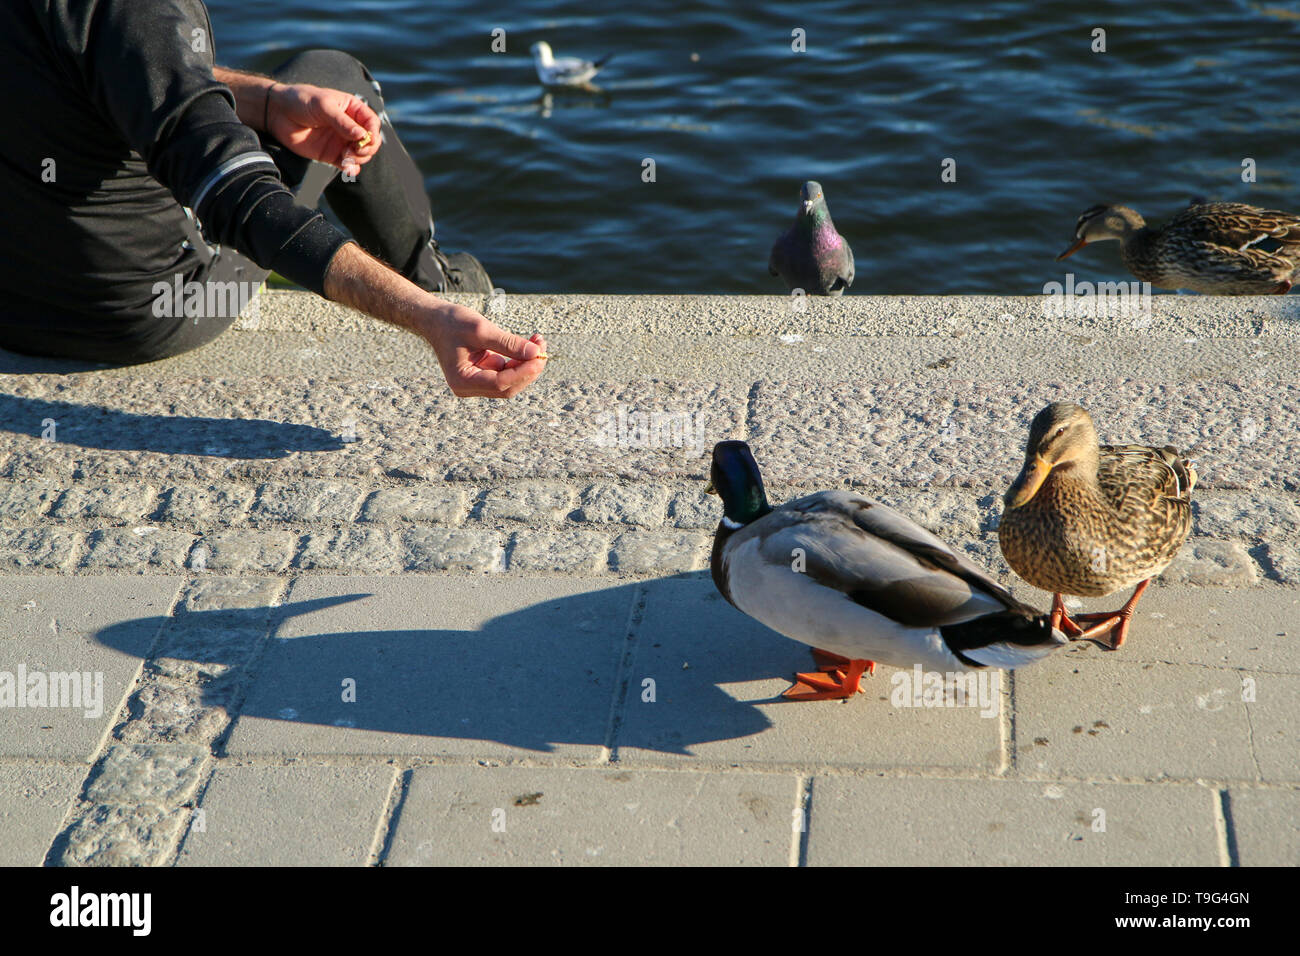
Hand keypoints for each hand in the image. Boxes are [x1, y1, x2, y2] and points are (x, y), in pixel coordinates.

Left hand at [267, 82, 381, 175]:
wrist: (277, 113)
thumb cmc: (300, 101)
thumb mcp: (323, 106)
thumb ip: (342, 122)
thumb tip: (362, 136)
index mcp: (352, 109)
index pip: (371, 123)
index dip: (373, 132)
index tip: (367, 139)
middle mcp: (350, 126)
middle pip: (370, 141)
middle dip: (367, 148)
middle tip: (356, 150)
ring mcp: (341, 141)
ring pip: (361, 155)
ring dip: (358, 159)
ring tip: (346, 156)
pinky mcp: (331, 155)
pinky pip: (347, 165)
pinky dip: (351, 169)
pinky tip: (348, 168)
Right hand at [418, 303, 548, 397]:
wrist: (436, 320)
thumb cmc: (451, 323)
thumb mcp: (480, 329)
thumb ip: (507, 343)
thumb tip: (535, 353)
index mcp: (462, 381)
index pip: (499, 383)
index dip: (522, 372)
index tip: (539, 357)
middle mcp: (468, 388)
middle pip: (507, 386)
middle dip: (528, 369)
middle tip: (542, 348)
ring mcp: (476, 383)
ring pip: (510, 382)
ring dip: (527, 364)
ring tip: (538, 342)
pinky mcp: (483, 376)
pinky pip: (507, 373)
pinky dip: (519, 361)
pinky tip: (530, 344)